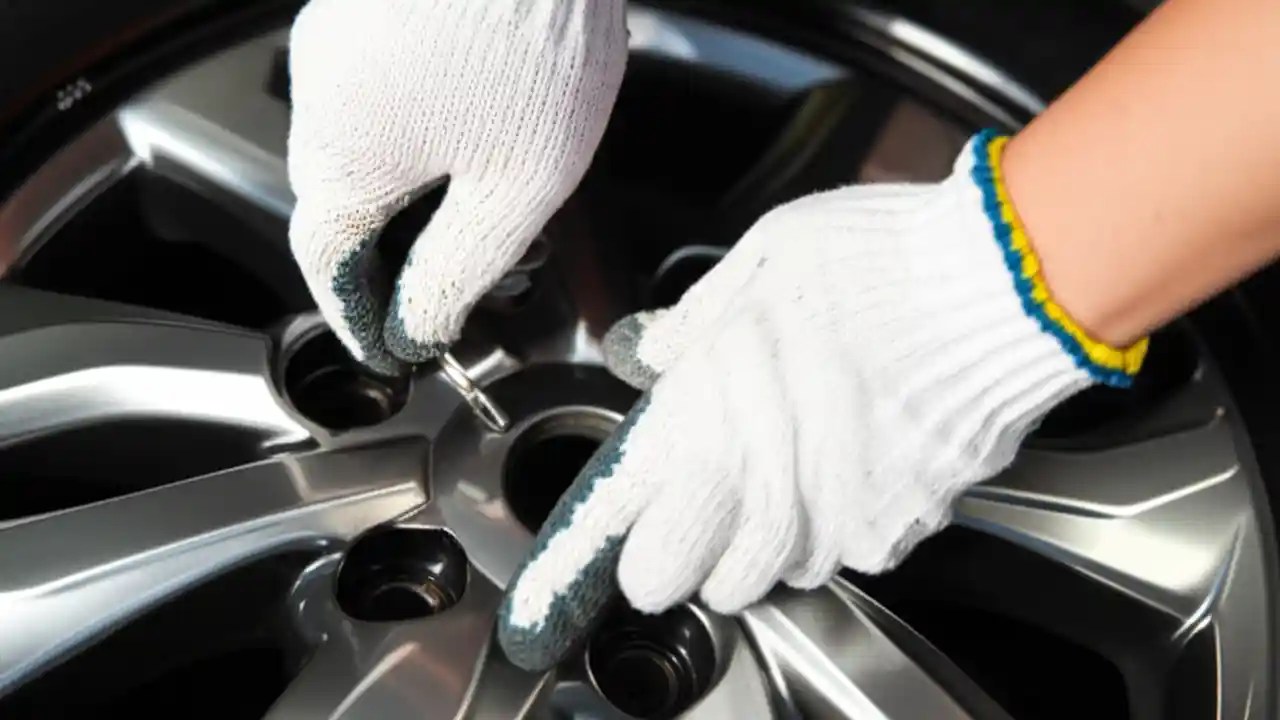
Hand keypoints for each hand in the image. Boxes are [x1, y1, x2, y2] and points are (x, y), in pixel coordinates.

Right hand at [287, 0, 626, 372]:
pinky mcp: (369, 14)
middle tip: (462, 286)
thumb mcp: (516, 186)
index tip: (395, 348)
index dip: (361, 319)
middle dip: (399, 259)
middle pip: (342, 210)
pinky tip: (485, 134)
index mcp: (341, 159)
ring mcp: (338, 47)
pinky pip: (383, 102)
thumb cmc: (536, 34)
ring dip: (415, 195)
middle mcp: (319, 100)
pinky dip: (423, 139)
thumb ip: (460, 267)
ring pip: (364, 153)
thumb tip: (423, 323)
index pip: (327, 267)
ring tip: (494, 208)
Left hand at [496, 131, 1147, 670]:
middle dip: (688, 558)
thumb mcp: (765, 258)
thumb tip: (652, 350)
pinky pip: (848, 553)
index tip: (612, 539)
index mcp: (719, 417)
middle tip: (695, 523)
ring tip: (787, 476)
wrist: (1003, 284)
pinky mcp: (901, 529)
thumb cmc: (879, 260)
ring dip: (767, 543)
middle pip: (700, 578)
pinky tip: (850, 469)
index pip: (637, 512)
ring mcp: (841, 518)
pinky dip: (835, 529)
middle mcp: (773, 487)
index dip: (614, 533)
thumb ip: (695, 320)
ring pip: (778, 571)